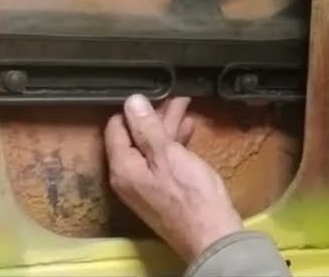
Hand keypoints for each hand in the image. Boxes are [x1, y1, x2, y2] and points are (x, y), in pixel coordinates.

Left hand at [104, 94, 243, 262]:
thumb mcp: (168, 155)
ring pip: (150, 148)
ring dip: (166, 127)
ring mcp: (143, 186)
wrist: (212, 235)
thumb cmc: (191, 195)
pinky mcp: (160, 191)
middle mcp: (127, 177)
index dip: (133, 108)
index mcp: (123, 167)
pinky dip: (172, 144)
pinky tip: (186, 130)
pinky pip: (160, 160)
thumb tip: (131, 101)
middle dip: (154, 115)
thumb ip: (147, 128)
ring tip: (183, 105)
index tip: (152, 92)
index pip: (116, 127)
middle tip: (174, 96)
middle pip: (134, 137)